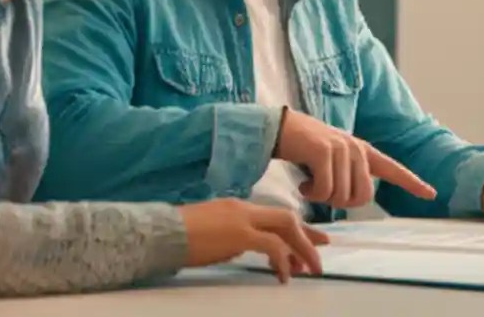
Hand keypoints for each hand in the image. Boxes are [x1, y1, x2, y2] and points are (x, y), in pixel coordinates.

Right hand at [178, 199, 328, 282]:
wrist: (162, 232)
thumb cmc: (180, 235)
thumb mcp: (214, 229)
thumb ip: (234, 234)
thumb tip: (248, 247)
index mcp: (238, 207)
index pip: (275, 214)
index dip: (297, 227)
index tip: (314, 238)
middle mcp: (244, 209)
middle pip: (287, 218)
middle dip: (307, 236)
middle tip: (321, 253)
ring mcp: (242, 220)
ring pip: (285, 228)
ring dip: (300, 249)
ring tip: (308, 269)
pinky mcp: (239, 235)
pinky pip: (272, 246)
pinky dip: (282, 260)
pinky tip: (283, 276)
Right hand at [274, 109, 436, 207]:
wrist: (280, 129)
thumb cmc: (304, 150)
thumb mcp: (333, 162)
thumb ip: (349, 176)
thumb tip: (355, 199)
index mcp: (362, 151)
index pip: (393, 169)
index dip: (412, 183)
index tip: (431, 194)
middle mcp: (356, 148)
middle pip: (362, 196)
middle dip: (342, 203)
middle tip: (324, 194)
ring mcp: (341, 148)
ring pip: (341, 196)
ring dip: (322, 198)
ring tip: (310, 184)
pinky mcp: (324, 152)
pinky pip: (324, 190)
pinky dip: (312, 194)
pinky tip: (303, 184)